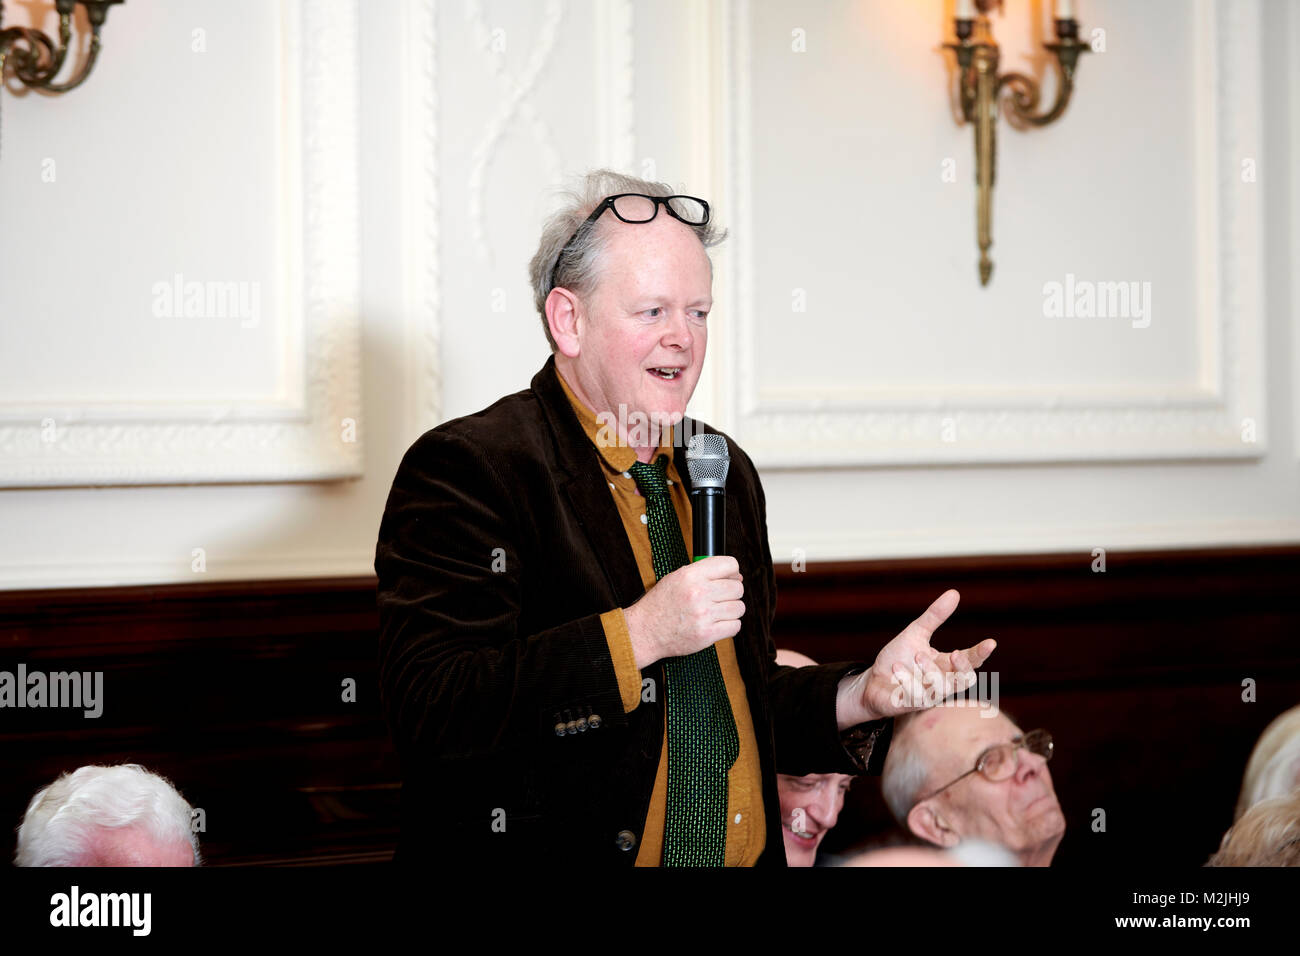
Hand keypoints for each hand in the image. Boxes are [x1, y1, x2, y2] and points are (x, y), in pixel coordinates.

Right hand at [623, 556, 743, 668]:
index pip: (730, 564)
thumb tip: (736, 576)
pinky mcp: (707, 634)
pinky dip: (729, 626)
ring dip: (732, 610)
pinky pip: (735, 626)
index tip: (730, 578)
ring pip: (739, 607)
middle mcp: (699, 592)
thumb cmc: (661, 604)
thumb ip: (703, 572)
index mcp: (691, 575)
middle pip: (737, 588)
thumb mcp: (676, 577)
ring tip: (717, 612)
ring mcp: (704, 614)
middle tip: (720, 598)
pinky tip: (717, 623)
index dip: (733, 572)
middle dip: (732, 593)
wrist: (646, 630)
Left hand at [839, 589, 996, 725]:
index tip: (991, 642)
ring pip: (942, 689)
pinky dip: (908, 681)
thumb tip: (955, 593)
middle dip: (963, 668)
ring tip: (916, 655)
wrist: (873, 681)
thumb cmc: (898, 658)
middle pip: (965, 680)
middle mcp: (942, 682)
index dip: (980, 653)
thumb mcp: (916, 633)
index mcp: (946, 665)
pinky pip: (917, 697)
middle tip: (953, 653)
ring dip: (931, 671)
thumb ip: (934, 617)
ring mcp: (928, 696)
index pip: (970, 660)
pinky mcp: (911, 705)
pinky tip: (897, 668)